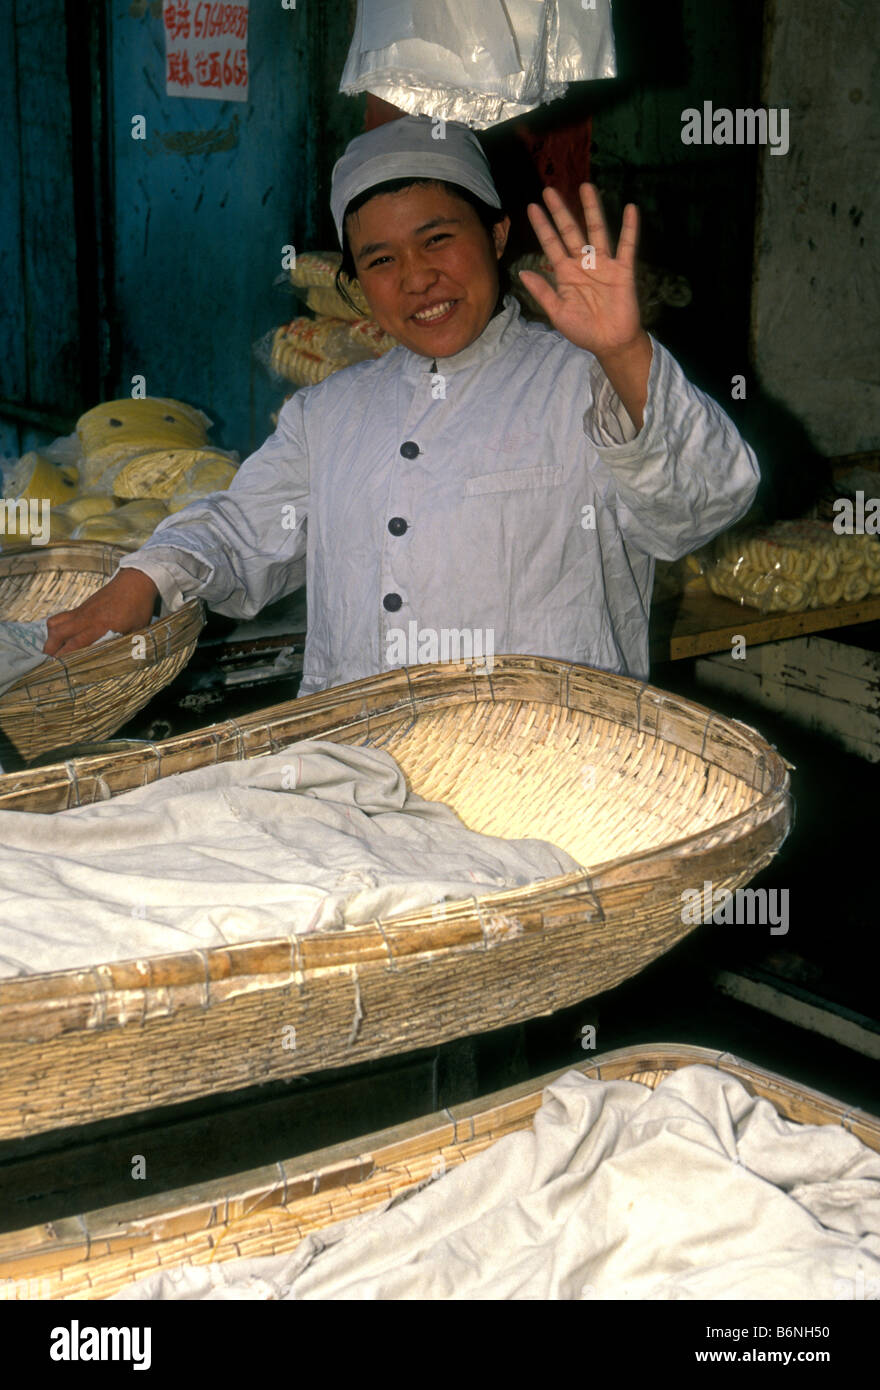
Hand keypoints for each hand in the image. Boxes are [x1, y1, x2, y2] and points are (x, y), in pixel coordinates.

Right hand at [44, 568, 158, 657]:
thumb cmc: (139, 607)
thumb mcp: (137, 630)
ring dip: (51, 638)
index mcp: (103, 626)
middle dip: (50, 650)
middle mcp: (87, 618)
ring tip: (53, 651)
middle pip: (58, 633)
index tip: (58, 669)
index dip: (64, 657)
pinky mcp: (81, 607)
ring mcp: (82, 611)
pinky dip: (56, 629)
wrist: (135, 581)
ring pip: (55, 624)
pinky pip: (61, 618)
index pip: (76, 643)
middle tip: (50, 664)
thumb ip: (124, 645)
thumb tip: (118, 662)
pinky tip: (62, 638)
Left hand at [519, 183, 642, 358]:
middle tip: (549, 190)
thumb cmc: (583, 330)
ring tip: (585, 186)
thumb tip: (523, 273)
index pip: (551, 244)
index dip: (542, 227)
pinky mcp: (623, 270)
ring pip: (597, 231)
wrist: (610, 343)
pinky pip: (627, 246)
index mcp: (566, 273)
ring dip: (592, 209)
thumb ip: (542, 292)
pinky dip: (630, 228)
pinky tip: (629, 208)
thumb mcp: (558, 313)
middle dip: (560, 211)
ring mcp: (604, 264)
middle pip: (571, 231)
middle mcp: (584, 264)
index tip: (532, 207)